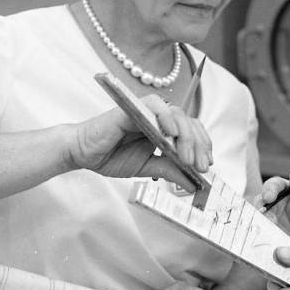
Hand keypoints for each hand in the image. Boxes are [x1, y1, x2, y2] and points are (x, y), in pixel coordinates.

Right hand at [66, 96, 212, 184]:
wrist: (84, 154)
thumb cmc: (112, 156)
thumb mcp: (148, 167)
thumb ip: (170, 171)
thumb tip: (193, 183)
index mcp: (164, 128)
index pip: (192, 131)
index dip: (203, 146)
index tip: (206, 165)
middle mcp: (159, 116)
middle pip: (190, 123)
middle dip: (198, 146)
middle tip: (200, 166)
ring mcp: (148, 109)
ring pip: (178, 115)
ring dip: (186, 137)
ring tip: (187, 158)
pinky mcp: (134, 106)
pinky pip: (157, 105)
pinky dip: (167, 118)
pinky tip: (171, 135)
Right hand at [260, 170, 289, 243]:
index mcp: (285, 189)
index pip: (274, 185)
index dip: (269, 190)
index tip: (269, 198)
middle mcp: (274, 200)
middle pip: (261, 198)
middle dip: (260, 204)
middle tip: (262, 211)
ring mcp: (268, 214)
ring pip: (257, 212)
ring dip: (260, 217)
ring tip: (270, 224)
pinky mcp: (266, 228)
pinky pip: (259, 226)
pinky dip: (259, 228)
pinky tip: (266, 232)